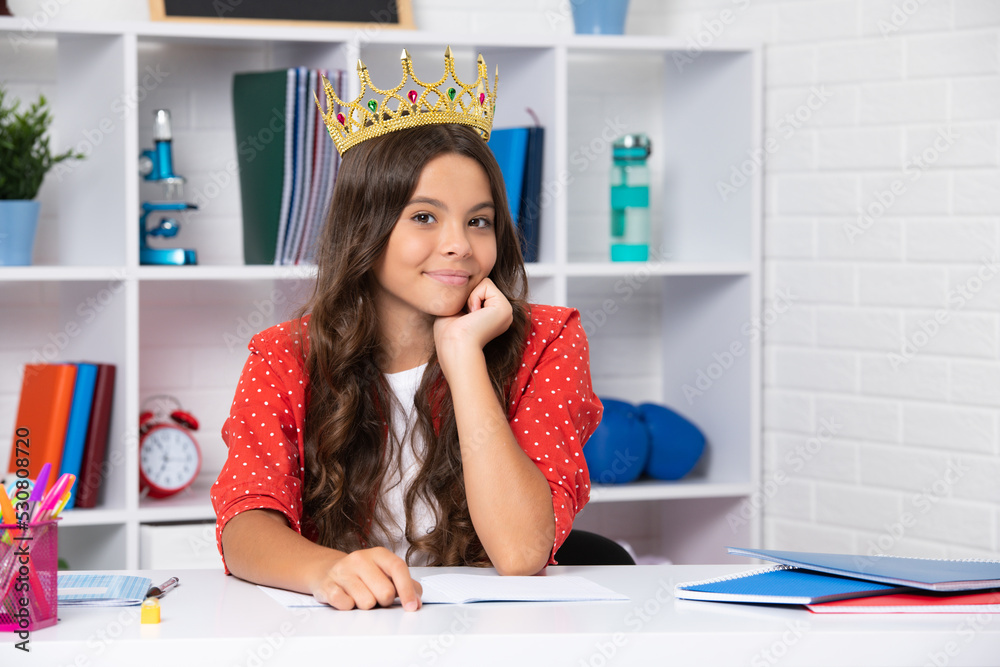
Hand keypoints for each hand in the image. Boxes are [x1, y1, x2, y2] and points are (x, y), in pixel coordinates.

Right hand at [308, 547, 422, 610]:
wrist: (328, 571)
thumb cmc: (363, 574)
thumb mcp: (385, 573)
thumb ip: (405, 585)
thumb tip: (417, 601)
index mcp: (379, 554)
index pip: (398, 568)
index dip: (407, 590)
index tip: (413, 606)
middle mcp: (360, 559)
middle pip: (385, 592)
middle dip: (384, 601)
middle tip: (377, 596)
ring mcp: (343, 571)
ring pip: (367, 602)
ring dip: (366, 606)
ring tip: (360, 596)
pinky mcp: (328, 585)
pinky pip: (345, 605)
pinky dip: (349, 607)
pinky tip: (347, 598)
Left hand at [433, 277, 512, 371]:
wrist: (454, 346)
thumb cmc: (449, 334)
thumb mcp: (455, 310)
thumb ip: (463, 297)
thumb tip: (463, 280)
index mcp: (492, 317)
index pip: (477, 290)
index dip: (464, 298)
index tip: (462, 317)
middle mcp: (502, 315)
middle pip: (481, 285)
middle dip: (467, 297)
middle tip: (465, 317)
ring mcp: (506, 311)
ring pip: (484, 283)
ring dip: (470, 298)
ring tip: (470, 317)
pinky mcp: (504, 308)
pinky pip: (486, 284)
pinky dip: (474, 297)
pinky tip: (474, 314)